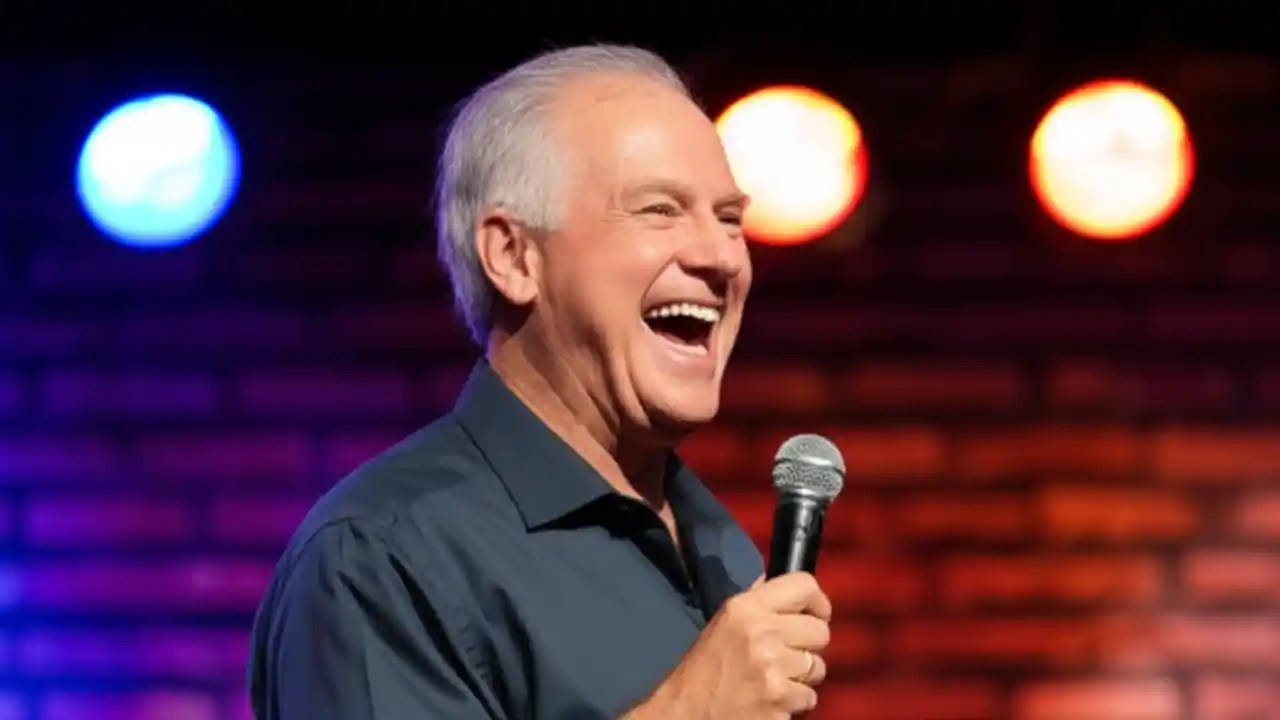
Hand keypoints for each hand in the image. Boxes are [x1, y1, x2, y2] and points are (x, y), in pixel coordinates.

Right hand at [627, 572, 830, 719]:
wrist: (686, 713)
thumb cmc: (704, 668)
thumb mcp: (723, 621)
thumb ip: (755, 600)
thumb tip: (782, 585)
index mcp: (746, 608)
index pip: (804, 585)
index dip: (817, 602)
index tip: (815, 615)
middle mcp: (762, 633)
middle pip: (820, 631)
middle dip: (809, 645)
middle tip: (789, 653)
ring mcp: (773, 669)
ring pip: (818, 667)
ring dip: (802, 676)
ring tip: (776, 678)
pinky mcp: (779, 701)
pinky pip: (809, 697)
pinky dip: (795, 702)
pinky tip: (772, 699)